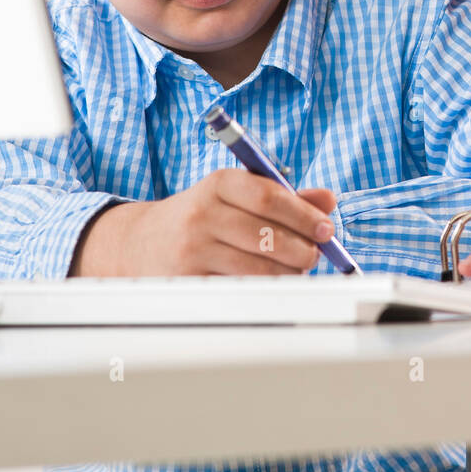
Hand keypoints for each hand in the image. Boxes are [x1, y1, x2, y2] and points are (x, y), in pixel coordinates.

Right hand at [77, 170, 337, 275]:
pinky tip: (272, 282)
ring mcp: (193, 249)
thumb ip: (284, 195)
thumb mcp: (236, 195)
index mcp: (219, 183)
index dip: (303, 214)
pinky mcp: (188, 281)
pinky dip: (264, 288)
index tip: (326, 228)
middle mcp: (203, 213)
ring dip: (287, 272)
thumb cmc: (201, 215)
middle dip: (301, 248)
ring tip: (297, 269)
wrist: (142, 242)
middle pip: (266, 234)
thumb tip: (328, 200)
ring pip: (256, 266)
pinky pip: (239, 288)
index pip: (269, 196)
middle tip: (315, 254)